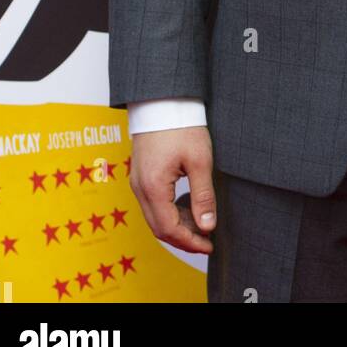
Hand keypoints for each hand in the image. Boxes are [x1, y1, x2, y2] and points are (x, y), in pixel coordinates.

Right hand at [130, 126, 216, 253]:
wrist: (162, 100)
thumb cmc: (181, 125)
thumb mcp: (199, 160)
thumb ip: (203, 195)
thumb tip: (208, 226)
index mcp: (153, 187)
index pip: (169, 229)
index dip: (190, 242)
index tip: (209, 245)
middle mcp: (140, 188)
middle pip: (158, 228)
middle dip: (183, 239)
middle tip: (206, 241)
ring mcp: (138, 182)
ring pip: (154, 218)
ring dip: (176, 227)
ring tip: (200, 226)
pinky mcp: (141, 175)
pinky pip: (152, 205)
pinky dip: (169, 213)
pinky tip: (187, 209)